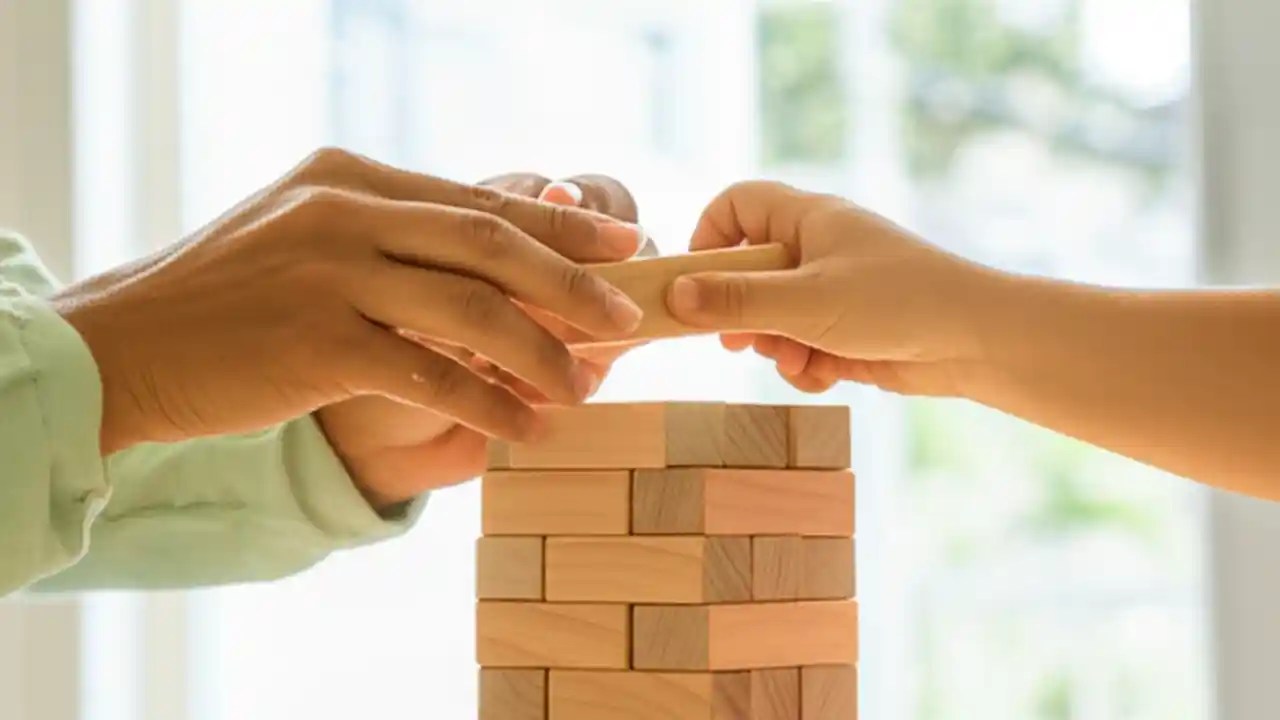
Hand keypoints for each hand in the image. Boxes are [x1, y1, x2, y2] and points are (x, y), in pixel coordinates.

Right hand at [54, 149, 643, 455]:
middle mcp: (344, 210)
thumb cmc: (231, 297)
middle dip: (571, 282)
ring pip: (471, 308)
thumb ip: (391, 235)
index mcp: (350, 176)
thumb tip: (490, 259)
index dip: (559, 227)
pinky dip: (488, 400)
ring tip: (584, 385)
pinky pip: (431, 371)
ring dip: (541, 350)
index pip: (477, 199)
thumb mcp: (308, 237)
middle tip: (627, 316)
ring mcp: (330, 274)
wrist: (132, 344)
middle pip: (490, 241)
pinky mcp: (317, 342)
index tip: (621, 247)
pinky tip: (524, 426)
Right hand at [665, 181, 997, 396]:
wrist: (977, 342)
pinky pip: (803, 345)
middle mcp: (818, 248)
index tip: (699, 284)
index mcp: (808, 218)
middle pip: (748, 271)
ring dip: (777, 345)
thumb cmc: (897, 302)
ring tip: (801, 358)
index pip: (735, 205)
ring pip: (773, 317)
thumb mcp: (805, 302)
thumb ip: (736, 301)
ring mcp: (834, 290)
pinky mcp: (848, 330)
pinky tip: (828, 374)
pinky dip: (807, 364)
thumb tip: (673, 295)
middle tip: (739, 341)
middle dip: (742, 313)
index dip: (709, 239)